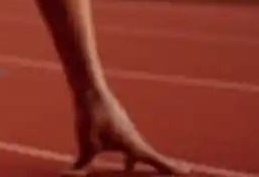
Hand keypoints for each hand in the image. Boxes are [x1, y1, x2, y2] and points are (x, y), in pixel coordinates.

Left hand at [66, 86, 187, 174]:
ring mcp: (127, 131)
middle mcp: (133, 138)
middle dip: (160, 168)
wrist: (90, 90)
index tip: (186, 172)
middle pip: (150, 158)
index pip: (155, 161)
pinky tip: (126, 164)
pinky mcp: (118, 127)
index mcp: (132, 144)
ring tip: (140, 175)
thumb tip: (71, 174)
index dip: (169, 168)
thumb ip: (83, 162)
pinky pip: (130, 147)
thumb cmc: (91, 117)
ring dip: (144, 166)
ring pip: (139, 153)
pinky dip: (132, 159)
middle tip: (178, 172)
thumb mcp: (87, 144)